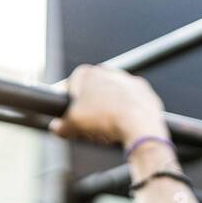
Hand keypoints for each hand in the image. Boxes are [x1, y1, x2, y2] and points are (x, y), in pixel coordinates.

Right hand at [50, 65, 166, 144]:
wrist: (139, 123)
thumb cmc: (105, 118)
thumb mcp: (73, 124)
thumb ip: (61, 126)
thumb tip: (57, 128)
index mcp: (89, 73)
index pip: (72, 86)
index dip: (70, 104)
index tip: (71, 117)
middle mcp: (110, 71)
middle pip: (93, 93)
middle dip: (90, 111)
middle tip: (89, 127)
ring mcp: (129, 81)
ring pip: (112, 99)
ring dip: (107, 114)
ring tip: (106, 131)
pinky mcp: (144, 92)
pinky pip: (130, 105)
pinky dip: (126, 115)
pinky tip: (122, 128)